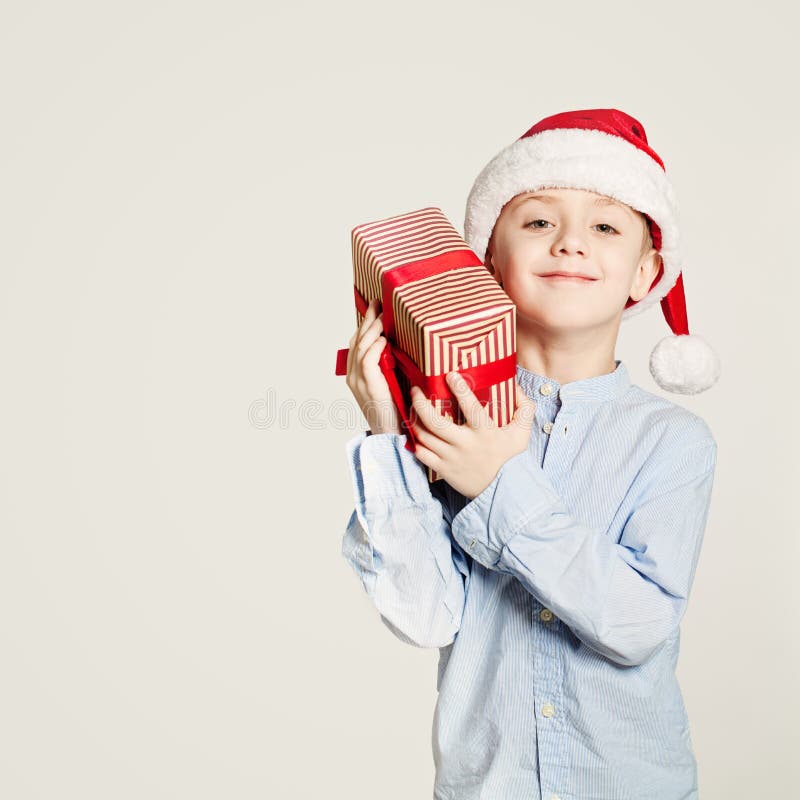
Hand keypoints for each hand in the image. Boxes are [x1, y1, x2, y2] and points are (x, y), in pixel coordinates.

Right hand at [345, 299, 402, 435]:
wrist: (392, 437)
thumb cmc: (397, 412)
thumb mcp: (394, 384)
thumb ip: (393, 368)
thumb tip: (406, 348)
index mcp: (358, 375)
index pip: (358, 344)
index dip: (365, 325)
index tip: (376, 310)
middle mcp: (354, 376)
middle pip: (358, 340)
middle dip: (367, 320)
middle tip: (378, 303)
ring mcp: (359, 382)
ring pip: (361, 347)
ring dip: (372, 329)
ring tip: (382, 317)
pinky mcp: (369, 387)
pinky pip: (367, 361)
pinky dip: (374, 347)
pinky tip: (383, 339)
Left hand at [408, 372, 535, 498]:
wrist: (504, 491)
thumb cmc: (512, 458)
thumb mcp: (523, 431)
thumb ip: (523, 406)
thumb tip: (513, 384)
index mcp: (486, 432)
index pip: (471, 407)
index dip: (460, 389)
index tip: (450, 374)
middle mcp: (466, 444)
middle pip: (435, 422)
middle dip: (420, 403)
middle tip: (416, 390)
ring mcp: (452, 458)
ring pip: (424, 436)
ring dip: (414, 420)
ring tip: (412, 408)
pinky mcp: (443, 470)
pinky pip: (422, 454)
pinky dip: (415, 442)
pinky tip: (414, 431)